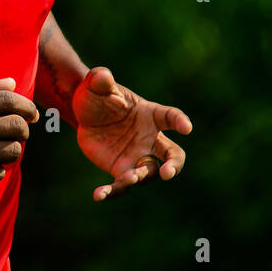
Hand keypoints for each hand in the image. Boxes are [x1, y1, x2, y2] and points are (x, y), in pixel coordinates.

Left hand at [72, 66, 191, 201]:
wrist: (84, 113)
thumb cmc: (98, 95)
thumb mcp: (96, 85)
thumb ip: (101, 81)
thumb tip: (102, 75)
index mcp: (150, 114)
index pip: (170, 117)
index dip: (180, 122)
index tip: (187, 127)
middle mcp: (149, 139)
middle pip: (172, 155)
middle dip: (173, 165)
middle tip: (167, 172)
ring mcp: (137, 157)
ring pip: (147, 173)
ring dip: (140, 178)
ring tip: (128, 178)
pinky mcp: (120, 169)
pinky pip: (120, 185)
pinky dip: (111, 192)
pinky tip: (99, 195)